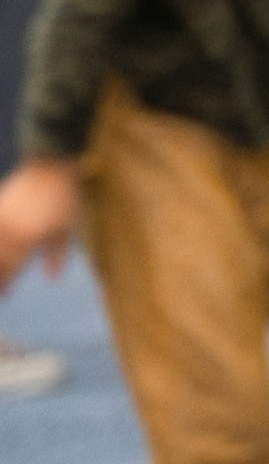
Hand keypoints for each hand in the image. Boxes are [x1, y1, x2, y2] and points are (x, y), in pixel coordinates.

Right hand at [0, 159, 79, 292]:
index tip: (4, 298)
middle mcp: (12, 231)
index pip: (14, 267)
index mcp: (30, 238)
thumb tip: (52, 279)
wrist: (51, 165)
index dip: (7, 283)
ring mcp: (2, 218)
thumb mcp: (66, 226)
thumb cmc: (63, 197)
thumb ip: (57, 254)